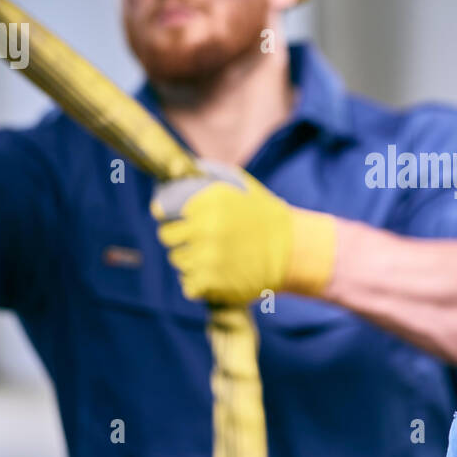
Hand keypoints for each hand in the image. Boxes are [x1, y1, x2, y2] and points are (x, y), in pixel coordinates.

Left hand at [152, 165, 336, 303]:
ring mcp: (207, 257)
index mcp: (208, 201)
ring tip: (213, 256)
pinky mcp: (212, 283)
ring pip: (177, 260)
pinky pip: (188, 285)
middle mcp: (205, 228)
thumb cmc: (263, 214)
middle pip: (167, 236)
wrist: (293, 250)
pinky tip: (215, 274)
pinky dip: (198, 283)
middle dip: (179, 237)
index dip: (168, 214)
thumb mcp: (239, 183)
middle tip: (200, 239)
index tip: (177, 219)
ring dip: (191, 259)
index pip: (163, 210)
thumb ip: (206, 173)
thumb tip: (173, 171)